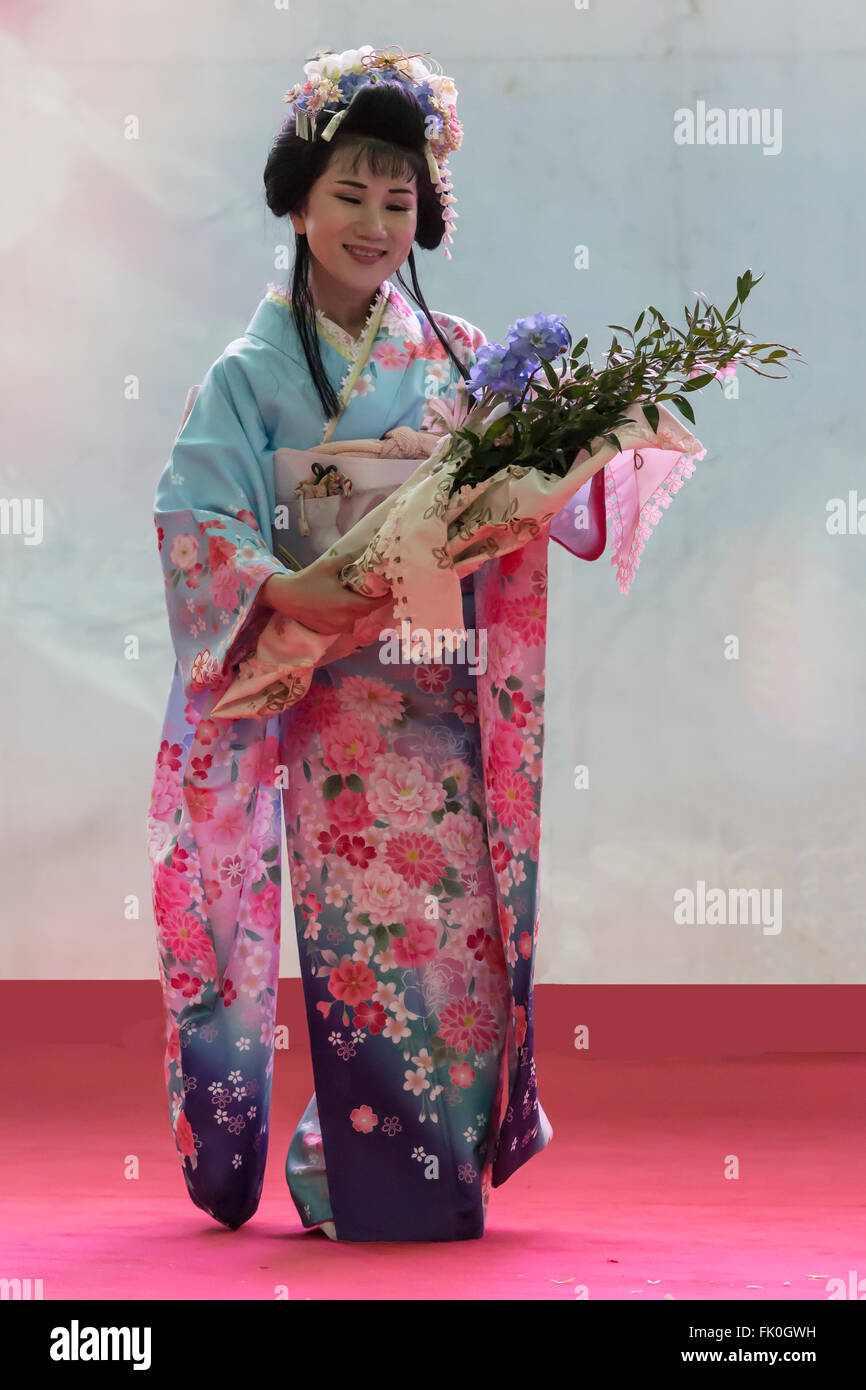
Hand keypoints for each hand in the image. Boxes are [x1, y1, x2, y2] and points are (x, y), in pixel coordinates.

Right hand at [260, 553, 386, 634]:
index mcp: (349, 605)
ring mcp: (337, 628)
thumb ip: (350, 558)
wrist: (285, 597)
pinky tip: (338, 605)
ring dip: (357, 608)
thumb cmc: (308, 579)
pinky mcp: (329, 632)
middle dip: (369, 600)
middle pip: (367, 610)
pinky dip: (345, 615)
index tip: (388, 588)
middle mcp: (346, 620)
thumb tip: (367, 548)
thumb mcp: (329, 565)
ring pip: (356, 617)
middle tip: (368, 587)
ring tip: (350, 595)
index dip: (384, 596)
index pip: (376, 603)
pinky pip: (345, 623)